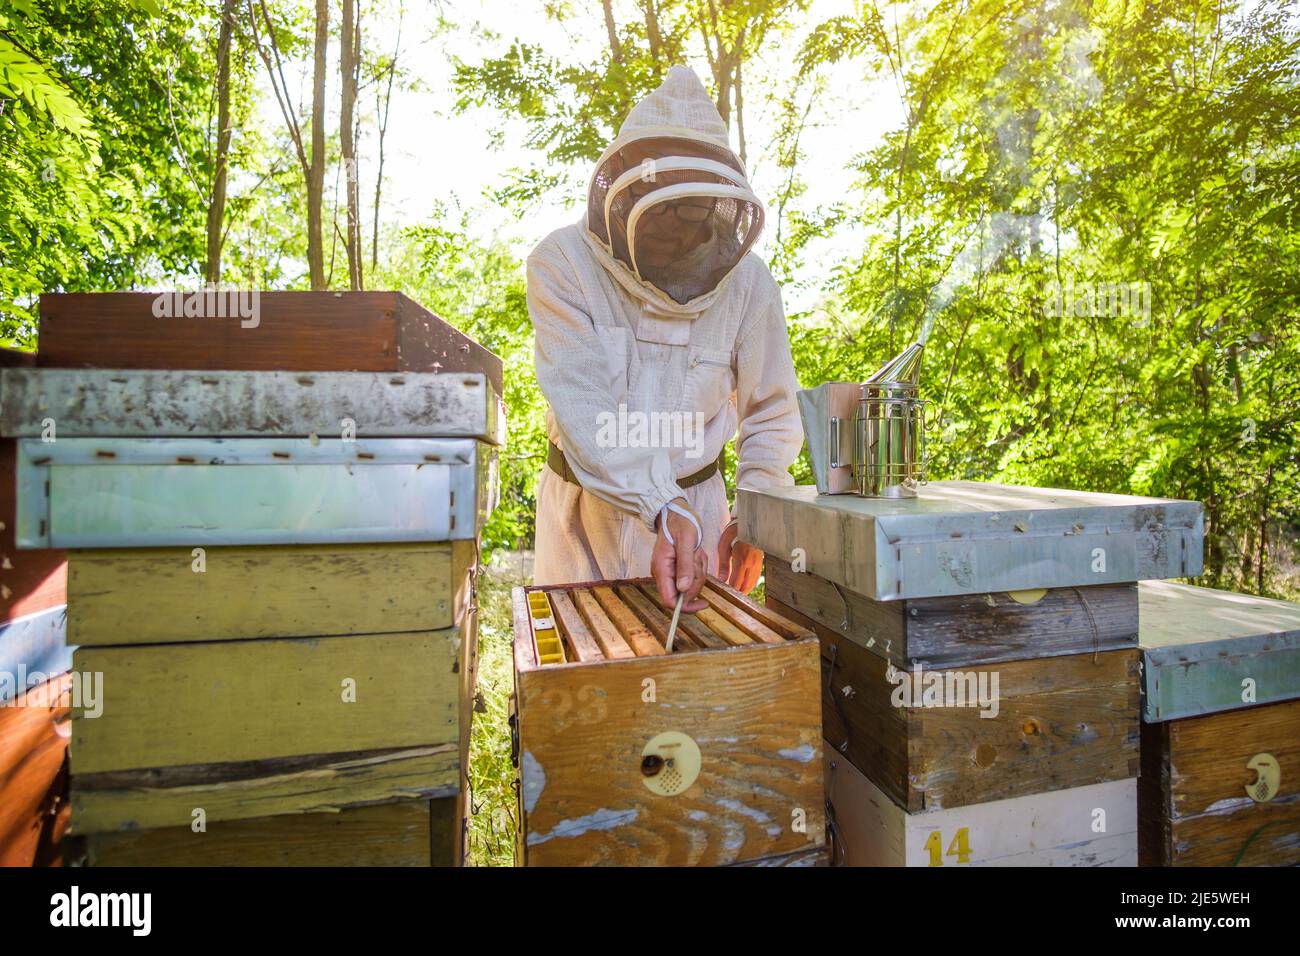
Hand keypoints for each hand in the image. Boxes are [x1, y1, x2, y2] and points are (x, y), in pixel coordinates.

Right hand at [651, 498, 707, 613]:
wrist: (675, 513)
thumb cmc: (680, 523)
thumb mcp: (686, 542)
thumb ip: (685, 566)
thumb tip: (684, 590)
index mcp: (661, 569)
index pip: (669, 601)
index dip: (686, 606)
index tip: (703, 603)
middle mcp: (663, 574)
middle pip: (683, 595)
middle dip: (697, 581)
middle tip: (699, 560)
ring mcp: (669, 572)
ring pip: (690, 586)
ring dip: (699, 571)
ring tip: (696, 553)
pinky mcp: (676, 569)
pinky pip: (692, 577)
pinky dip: (698, 567)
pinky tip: (696, 553)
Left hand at [717, 519, 762, 594]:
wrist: (749, 523)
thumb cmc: (734, 532)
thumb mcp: (724, 546)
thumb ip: (723, 564)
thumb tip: (722, 579)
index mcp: (742, 560)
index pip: (736, 582)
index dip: (730, 590)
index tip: (724, 593)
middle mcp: (752, 564)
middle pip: (746, 585)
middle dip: (738, 593)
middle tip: (730, 597)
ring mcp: (758, 563)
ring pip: (752, 583)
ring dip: (745, 589)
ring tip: (736, 593)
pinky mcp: (760, 562)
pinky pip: (756, 577)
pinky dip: (750, 583)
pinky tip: (744, 585)